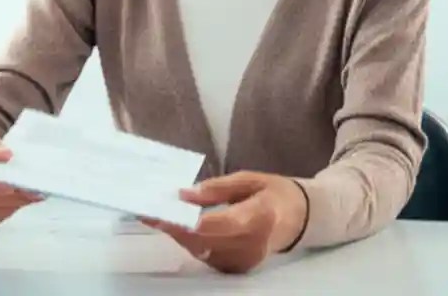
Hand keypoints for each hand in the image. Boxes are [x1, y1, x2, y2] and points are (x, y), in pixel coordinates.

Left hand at [142, 171, 307, 273]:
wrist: (300, 218)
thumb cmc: (274, 193)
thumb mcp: (249, 179)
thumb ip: (217, 188)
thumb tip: (184, 194)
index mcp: (257, 217)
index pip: (212, 224)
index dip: (181, 220)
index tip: (157, 210)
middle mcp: (250, 245)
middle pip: (201, 240)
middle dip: (171, 226)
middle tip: (146, 210)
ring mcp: (244, 261)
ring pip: (200, 250)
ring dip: (177, 233)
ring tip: (157, 215)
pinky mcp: (238, 268)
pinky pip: (206, 255)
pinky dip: (190, 240)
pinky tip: (178, 226)